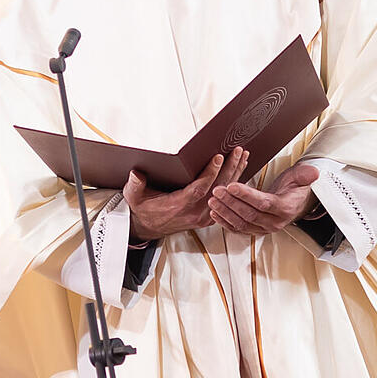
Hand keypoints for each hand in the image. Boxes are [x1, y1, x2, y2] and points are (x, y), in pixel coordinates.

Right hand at [125, 147, 250, 240]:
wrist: (149, 227)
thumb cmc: (144, 208)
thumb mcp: (134, 197)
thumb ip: (134, 185)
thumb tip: (136, 174)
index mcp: (178, 207)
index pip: (199, 190)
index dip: (210, 173)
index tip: (218, 157)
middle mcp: (195, 213)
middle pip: (218, 189)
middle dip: (229, 168)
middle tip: (236, 151)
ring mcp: (204, 216)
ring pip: (225, 194)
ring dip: (235, 173)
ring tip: (242, 155)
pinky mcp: (209, 216)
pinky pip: (225, 199)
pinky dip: (234, 183)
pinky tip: (240, 169)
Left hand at [209, 163, 321, 236]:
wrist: (297, 204)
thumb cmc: (296, 189)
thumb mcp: (302, 177)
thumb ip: (305, 175)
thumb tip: (314, 173)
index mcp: (285, 209)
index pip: (263, 203)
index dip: (246, 195)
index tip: (231, 185)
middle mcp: (274, 223)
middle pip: (249, 214)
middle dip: (230, 202)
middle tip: (217, 190)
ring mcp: (264, 229)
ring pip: (241, 223)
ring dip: (225, 212)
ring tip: (213, 200)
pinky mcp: (256, 231)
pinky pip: (238, 230)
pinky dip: (225, 222)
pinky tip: (215, 213)